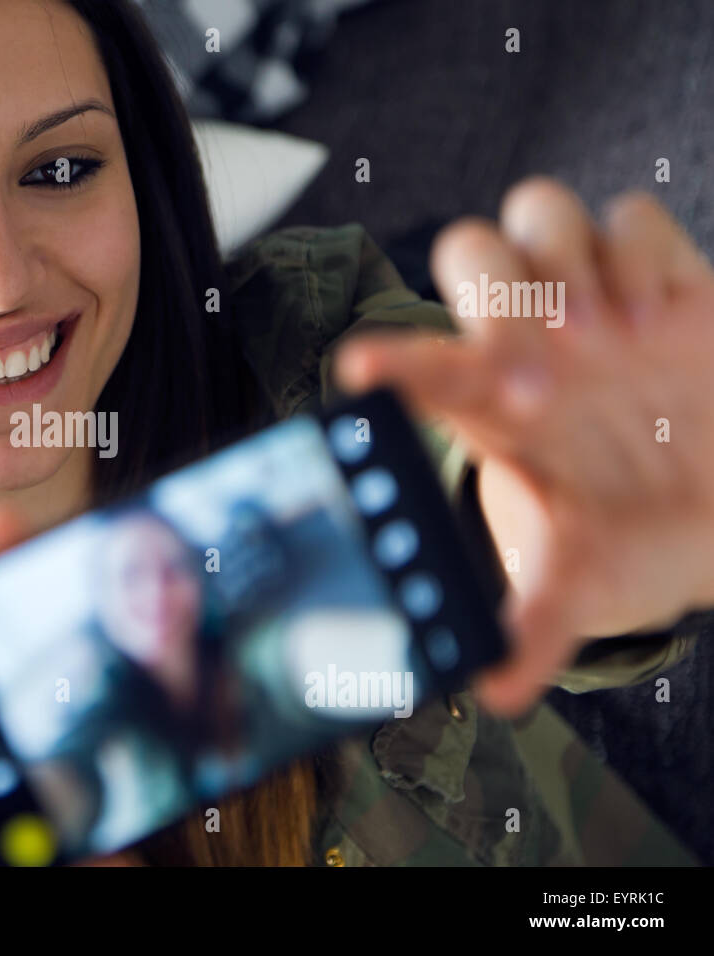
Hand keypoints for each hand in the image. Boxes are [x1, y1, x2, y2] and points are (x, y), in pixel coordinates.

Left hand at [335, 177, 713, 717]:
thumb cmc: (627, 539)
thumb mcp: (581, 582)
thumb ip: (535, 623)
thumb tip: (495, 693)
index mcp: (490, 407)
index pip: (422, 369)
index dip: (393, 362)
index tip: (361, 368)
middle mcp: (525, 339)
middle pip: (470, 258)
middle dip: (506, 298)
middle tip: (561, 367)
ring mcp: (588, 300)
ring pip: (537, 212)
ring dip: (568, 258)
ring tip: (614, 332)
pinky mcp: (658, 276)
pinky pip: (632, 215)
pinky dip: (643, 249)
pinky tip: (664, 312)